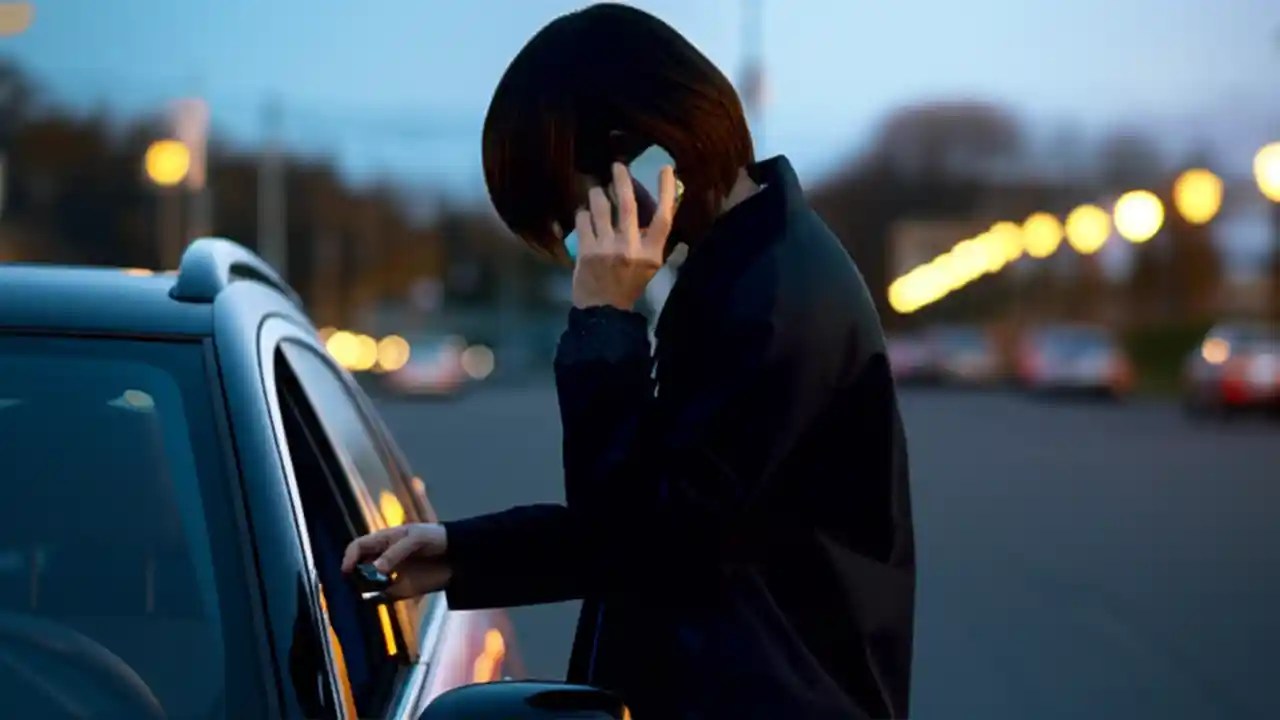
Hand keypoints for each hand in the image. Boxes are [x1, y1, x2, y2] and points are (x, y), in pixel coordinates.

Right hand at [341, 523, 451, 599]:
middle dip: (352, 576)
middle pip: (359, 567)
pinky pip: (383, 598)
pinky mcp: (401, 590)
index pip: (358, 547)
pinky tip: (376, 602)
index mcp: (384, 541)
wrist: (459, 555)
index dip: (349, 557)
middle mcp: (383, 559)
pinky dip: (377, 601)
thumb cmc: (435, 538)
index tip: (347, 570)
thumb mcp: (416, 539)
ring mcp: (391, 575)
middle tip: (352, 586)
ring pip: (368, 584)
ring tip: (361, 595)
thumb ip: (395, 552)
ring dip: (362, 590)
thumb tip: (375, 569)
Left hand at [571, 162, 677, 310]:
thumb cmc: (629, 287)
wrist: (602, 311)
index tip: (665, 169)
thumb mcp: (650, 266)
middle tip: (616, 166)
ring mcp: (606, 248)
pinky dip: (582, 213)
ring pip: (600, 207)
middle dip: (621, 179)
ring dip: (597, 194)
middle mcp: (630, 246)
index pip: (664, 216)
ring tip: (595, 190)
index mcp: (651, 252)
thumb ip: (655, 240)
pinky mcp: (586, 251)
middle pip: (628, 204)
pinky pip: (582, 220)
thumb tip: (665, 210)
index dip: (666, 191)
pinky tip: (584, 214)